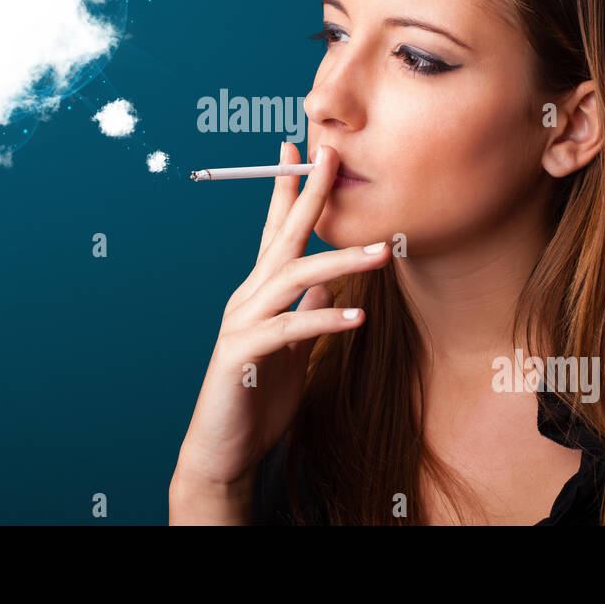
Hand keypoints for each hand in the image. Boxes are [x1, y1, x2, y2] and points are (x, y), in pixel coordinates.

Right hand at [169, 141, 389, 522]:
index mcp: (258, 294)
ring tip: (381, 251)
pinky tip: (357, 314)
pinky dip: (324, 319)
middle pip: (280, 238)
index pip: (274, 232)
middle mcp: (246, 299)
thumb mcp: (290, 349)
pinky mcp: (241, 356)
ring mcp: (241, 325)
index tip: (301, 151)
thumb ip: (304, 313)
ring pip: (290, 278)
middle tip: (333, 158)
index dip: (288, 191)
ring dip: (338, 260)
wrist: (222, 452)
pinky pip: (288, 330)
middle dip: (308, 196)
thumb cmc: (256, 400)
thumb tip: (329, 285)